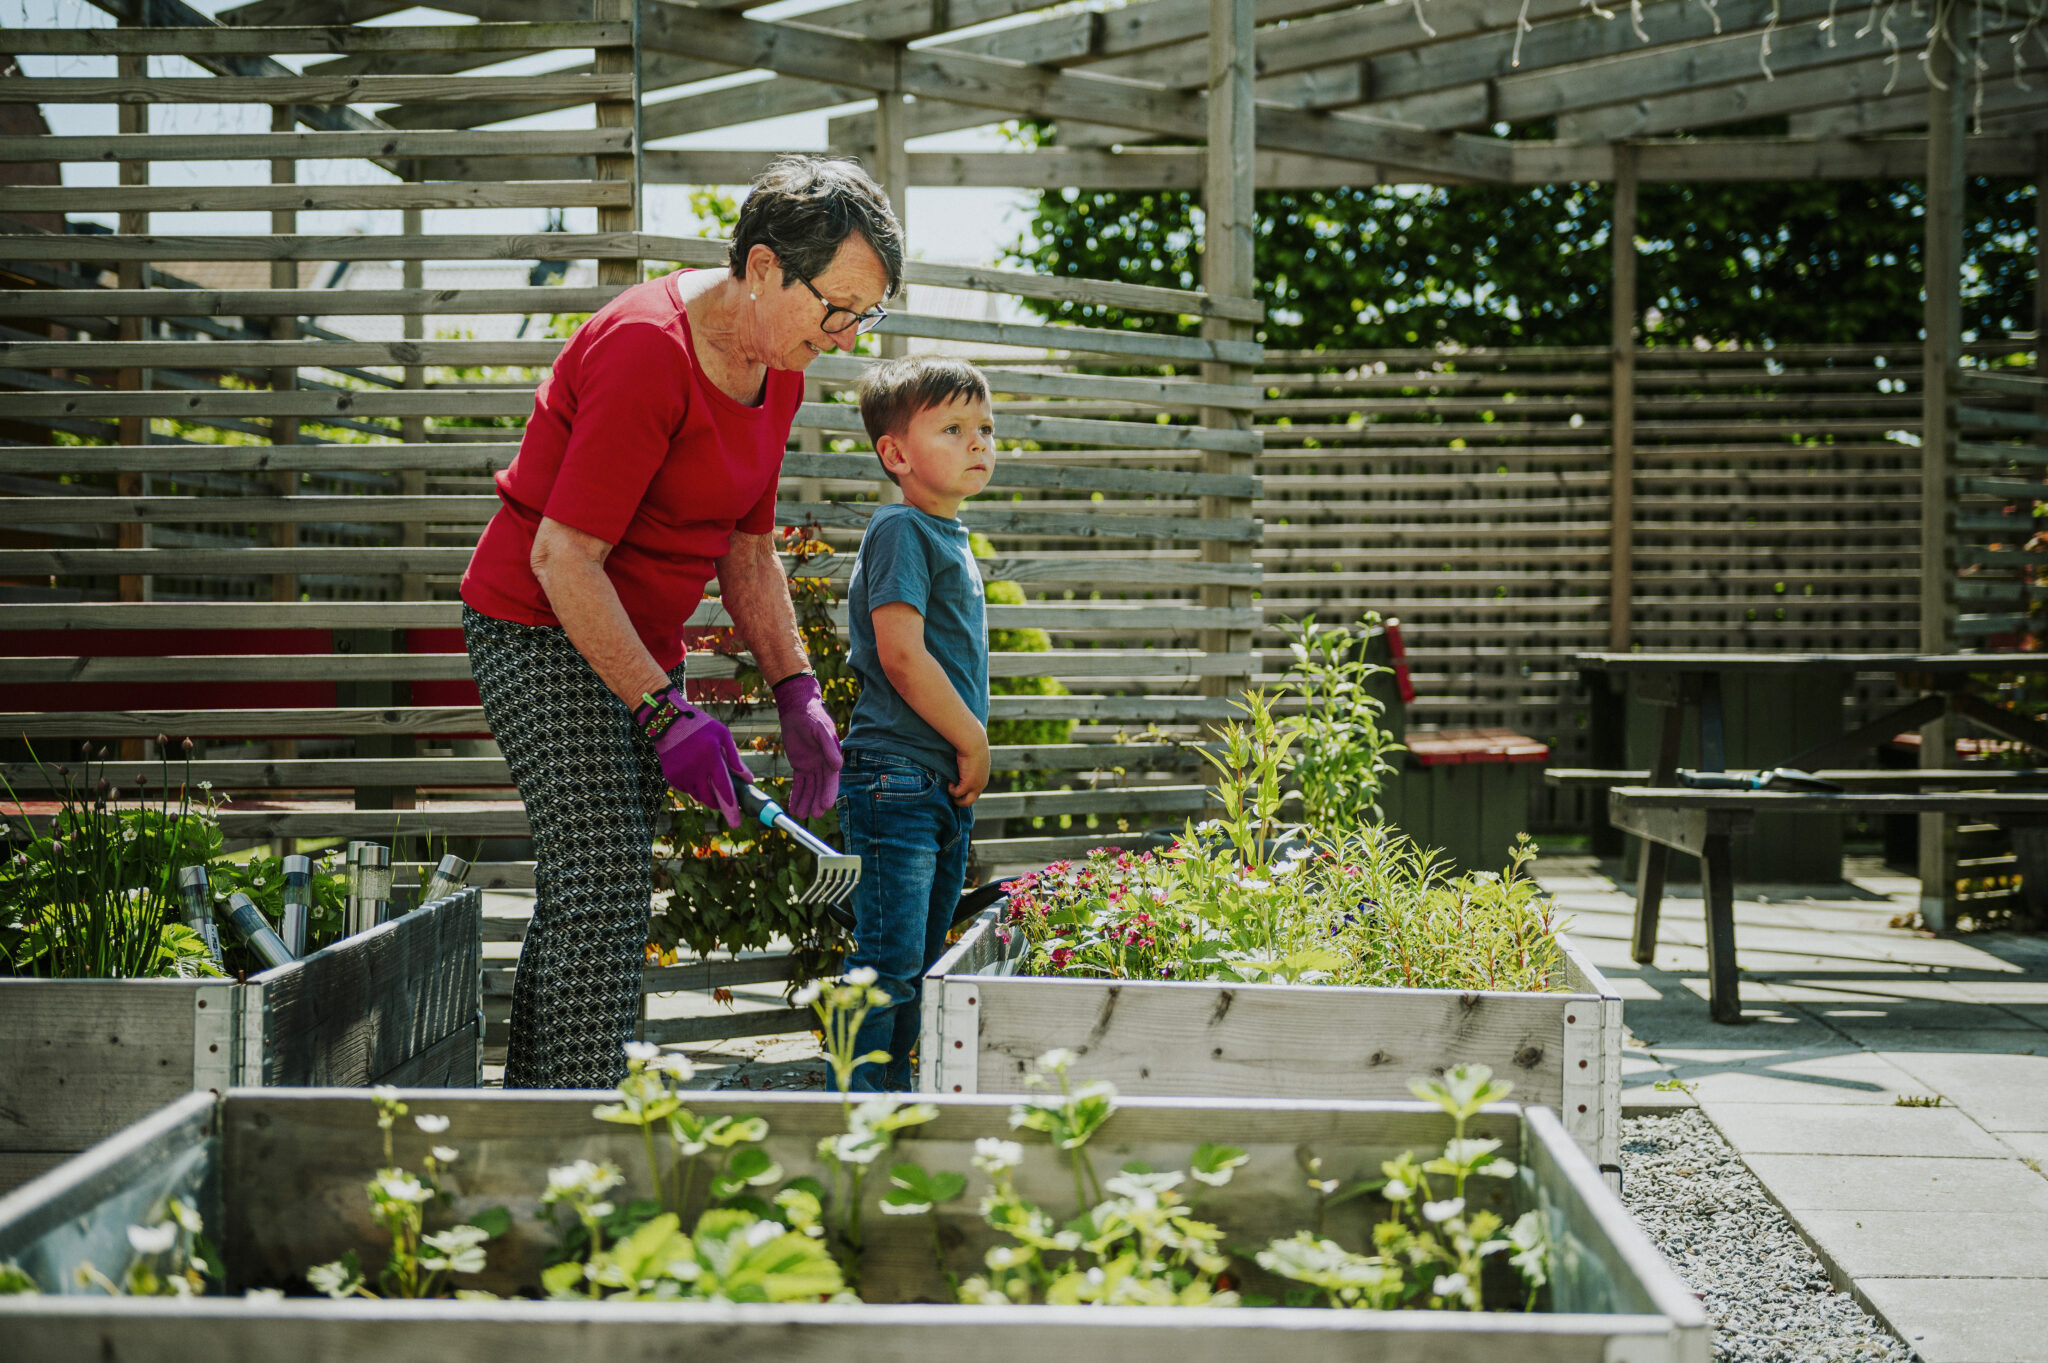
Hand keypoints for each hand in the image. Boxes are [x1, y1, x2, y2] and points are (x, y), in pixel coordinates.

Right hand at [633, 685, 747, 827]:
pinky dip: (693, 786)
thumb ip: (735, 758)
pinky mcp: (671, 777)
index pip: (723, 789)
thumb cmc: (699, 726)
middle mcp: (695, 769)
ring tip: (707, 776)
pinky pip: (686, 790)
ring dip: (706, 793)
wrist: (667, 721)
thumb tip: (748, 779)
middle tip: (724, 799)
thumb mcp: (722, 735)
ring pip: (698, 796)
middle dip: (719, 803)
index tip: (736, 823)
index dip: (731, 808)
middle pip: (710, 798)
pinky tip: (694, 772)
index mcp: (711, 758)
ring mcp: (681, 774)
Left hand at [772, 671, 841, 818]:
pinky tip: (793, 806)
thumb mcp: (820, 729)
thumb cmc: (812, 716)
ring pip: (809, 787)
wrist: (796, 708)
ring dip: (806, 801)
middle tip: (814, 814)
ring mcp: (812, 765)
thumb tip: (838, 766)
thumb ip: (828, 747)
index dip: (829, 792)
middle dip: (817, 800)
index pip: (831, 778)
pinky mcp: (800, 765)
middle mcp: (824, 763)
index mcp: (832, 756)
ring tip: (800, 815)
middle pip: (821, 786)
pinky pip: (799, 783)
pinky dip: (797, 794)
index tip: (826, 805)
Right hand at [949, 732, 989, 807]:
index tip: (957, 785)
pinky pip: (957, 793)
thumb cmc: (972, 746)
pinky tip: (950, 781)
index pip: (975, 792)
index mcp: (983, 778)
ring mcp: (976, 786)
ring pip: (966, 802)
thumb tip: (962, 760)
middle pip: (970, 801)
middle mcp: (981, 784)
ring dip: (956, 799)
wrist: (974, 743)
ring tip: (950, 788)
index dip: (965, 792)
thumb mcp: (973, 756)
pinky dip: (951, 789)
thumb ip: (970, 762)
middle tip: (952, 793)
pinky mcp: (968, 784)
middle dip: (960, 800)